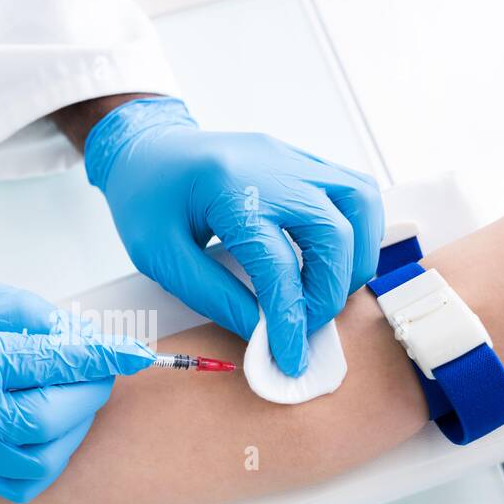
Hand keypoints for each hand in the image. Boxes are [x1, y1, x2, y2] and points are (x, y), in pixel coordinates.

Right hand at [0, 269, 153, 501]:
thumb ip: (27, 314)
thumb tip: (81, 336)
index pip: (52, 363)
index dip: (102, 356)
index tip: (139, 352)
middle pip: (52, 417)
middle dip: (89, 389)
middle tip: (98, 364)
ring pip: (41, 460)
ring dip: (72, 429)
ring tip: (73, 394)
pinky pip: (16, 484)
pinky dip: (46, 462)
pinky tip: (49, 428)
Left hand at [85, 97, 383, 376]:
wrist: (145, 147)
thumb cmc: (144, 196)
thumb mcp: (160, 255)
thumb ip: (213, 296)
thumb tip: (262, 332)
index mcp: (227, 188)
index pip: (277, 264)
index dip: (289, 317)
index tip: (290, 356)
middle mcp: (270, 166)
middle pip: (333, 232)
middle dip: (328, 292)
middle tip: (306, 325)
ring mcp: (292, 157)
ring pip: (359, 203)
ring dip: (355, 257)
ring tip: (327, 292)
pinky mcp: (302, 160)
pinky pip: (353, 190)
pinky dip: (355, 230)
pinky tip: (333, 260)